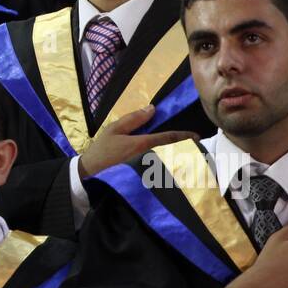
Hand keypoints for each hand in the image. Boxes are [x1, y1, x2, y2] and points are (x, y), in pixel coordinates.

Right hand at [76, 105, 198, 178]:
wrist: (90, 173)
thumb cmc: (102, 149)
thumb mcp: (114, 129)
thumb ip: (134, 119)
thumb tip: (152, 108)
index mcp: (143, 143)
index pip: (168, 138)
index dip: (184, 136)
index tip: (196, 136)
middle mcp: (149, 158)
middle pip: (173, 152)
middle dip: (185, 150)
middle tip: (196, 148)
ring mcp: (147, 170)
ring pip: (169, 163)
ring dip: (180, 160)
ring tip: (190, 159)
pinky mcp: (143, 179)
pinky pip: (160, 172)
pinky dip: (169, 169)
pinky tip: (174, 169)